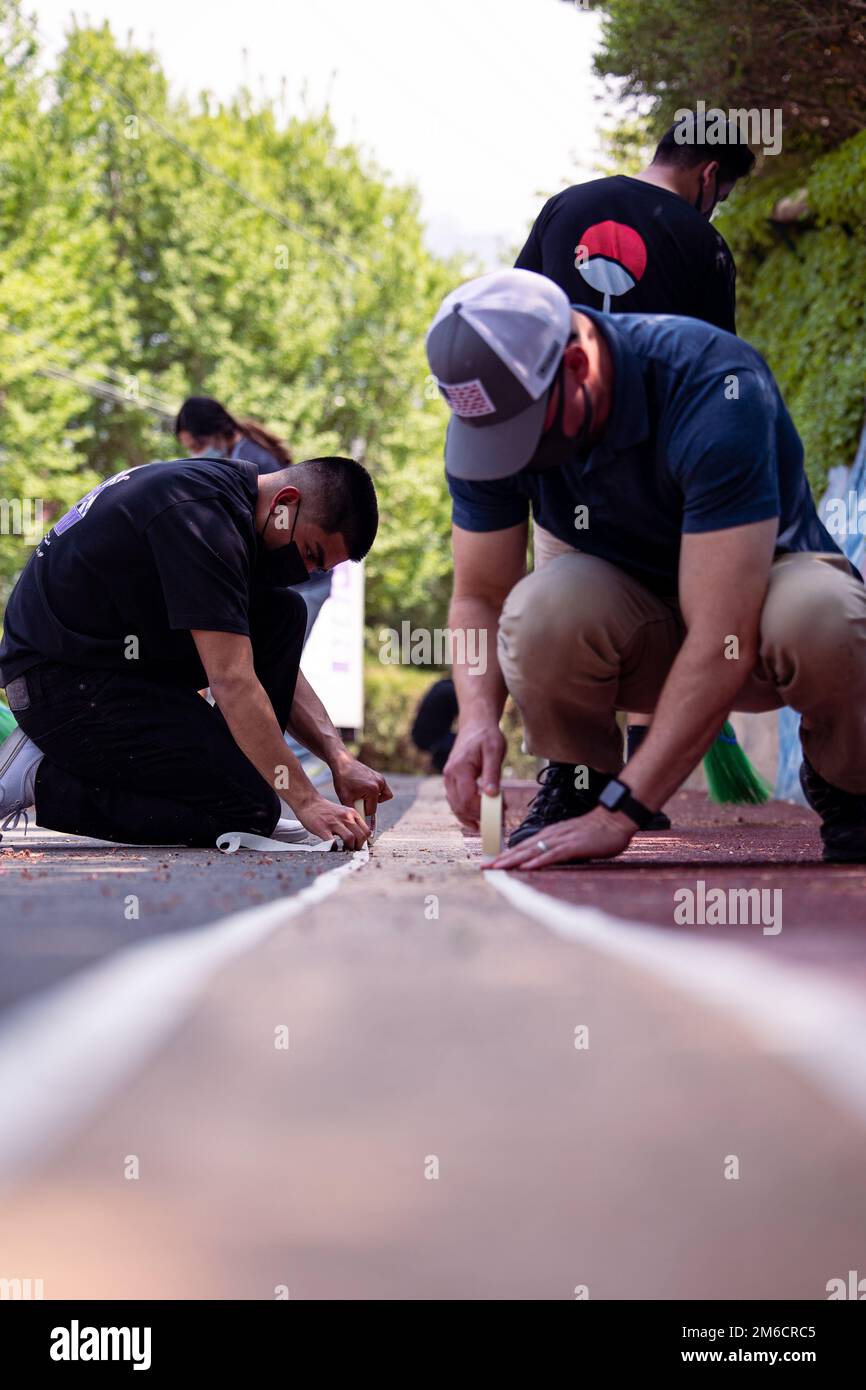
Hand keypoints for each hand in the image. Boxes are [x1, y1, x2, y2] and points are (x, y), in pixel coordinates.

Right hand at [293, 791, 369, 848]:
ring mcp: (334, 823)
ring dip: (349, 848)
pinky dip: (334, 848)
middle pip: (361, 836)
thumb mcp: (343, 812)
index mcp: (352, 814)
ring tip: (344, 850)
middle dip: (358, 847)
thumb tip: (358, 837)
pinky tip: (332, 848)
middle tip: (352, 850)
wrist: (309, 802)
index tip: (360, 846)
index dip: (365, 841)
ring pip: (350, 839)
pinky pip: (333, 842)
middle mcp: (346, 817)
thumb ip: (351, 822)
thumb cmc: (325, 810)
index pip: (366, 831)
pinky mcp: (323, 828)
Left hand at [330, 752, 392, 817]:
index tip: (354, 806)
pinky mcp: (380, 776)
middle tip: (355, 798)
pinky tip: (365, 790)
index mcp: (373, 790)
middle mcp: (380, 784)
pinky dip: (376, 793)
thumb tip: (357, 823)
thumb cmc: (342, 780)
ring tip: (362, 795)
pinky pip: (383, 790)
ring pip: (383, 797)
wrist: (343, 763)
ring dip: (374, 799)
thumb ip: (353, 811)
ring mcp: (381, 779)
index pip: (371, 810)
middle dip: (366, 804)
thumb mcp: (345, 798)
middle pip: (376, 805)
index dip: (361, 811)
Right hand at [444, 722, 505, 830]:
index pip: (467, 798)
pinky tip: (477, 817)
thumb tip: (492, 796)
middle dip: (477, 817)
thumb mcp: (495, 750)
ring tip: (487, 825)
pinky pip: (455, 800)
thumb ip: (492, 773)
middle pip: (459, 805)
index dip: (482, 810)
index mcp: (459, 768)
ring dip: (469, 817)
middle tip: (497, 822)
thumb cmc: (486, 736)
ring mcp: (448, 778)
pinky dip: (465, 811)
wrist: (475, 724)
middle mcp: (449, 775)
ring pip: (455, 806)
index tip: (500, 814)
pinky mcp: (451, 780)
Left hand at [490, 806, 633, 870]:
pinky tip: (527, 867)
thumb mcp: (572, 841)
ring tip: (497, 867)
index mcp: (550, 835)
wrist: (615, 820)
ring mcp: (561, 840)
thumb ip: (559, 849)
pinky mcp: (573, 846)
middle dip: (501, 858)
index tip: (490, 863)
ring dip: (513, 860)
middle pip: (521, 848)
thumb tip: (547, 860)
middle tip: (483, 867)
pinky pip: (552, 854)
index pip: (522, 846)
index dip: (505, 855)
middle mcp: (551, 836)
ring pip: (532, 851)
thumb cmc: (597, 832)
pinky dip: (538, 861)